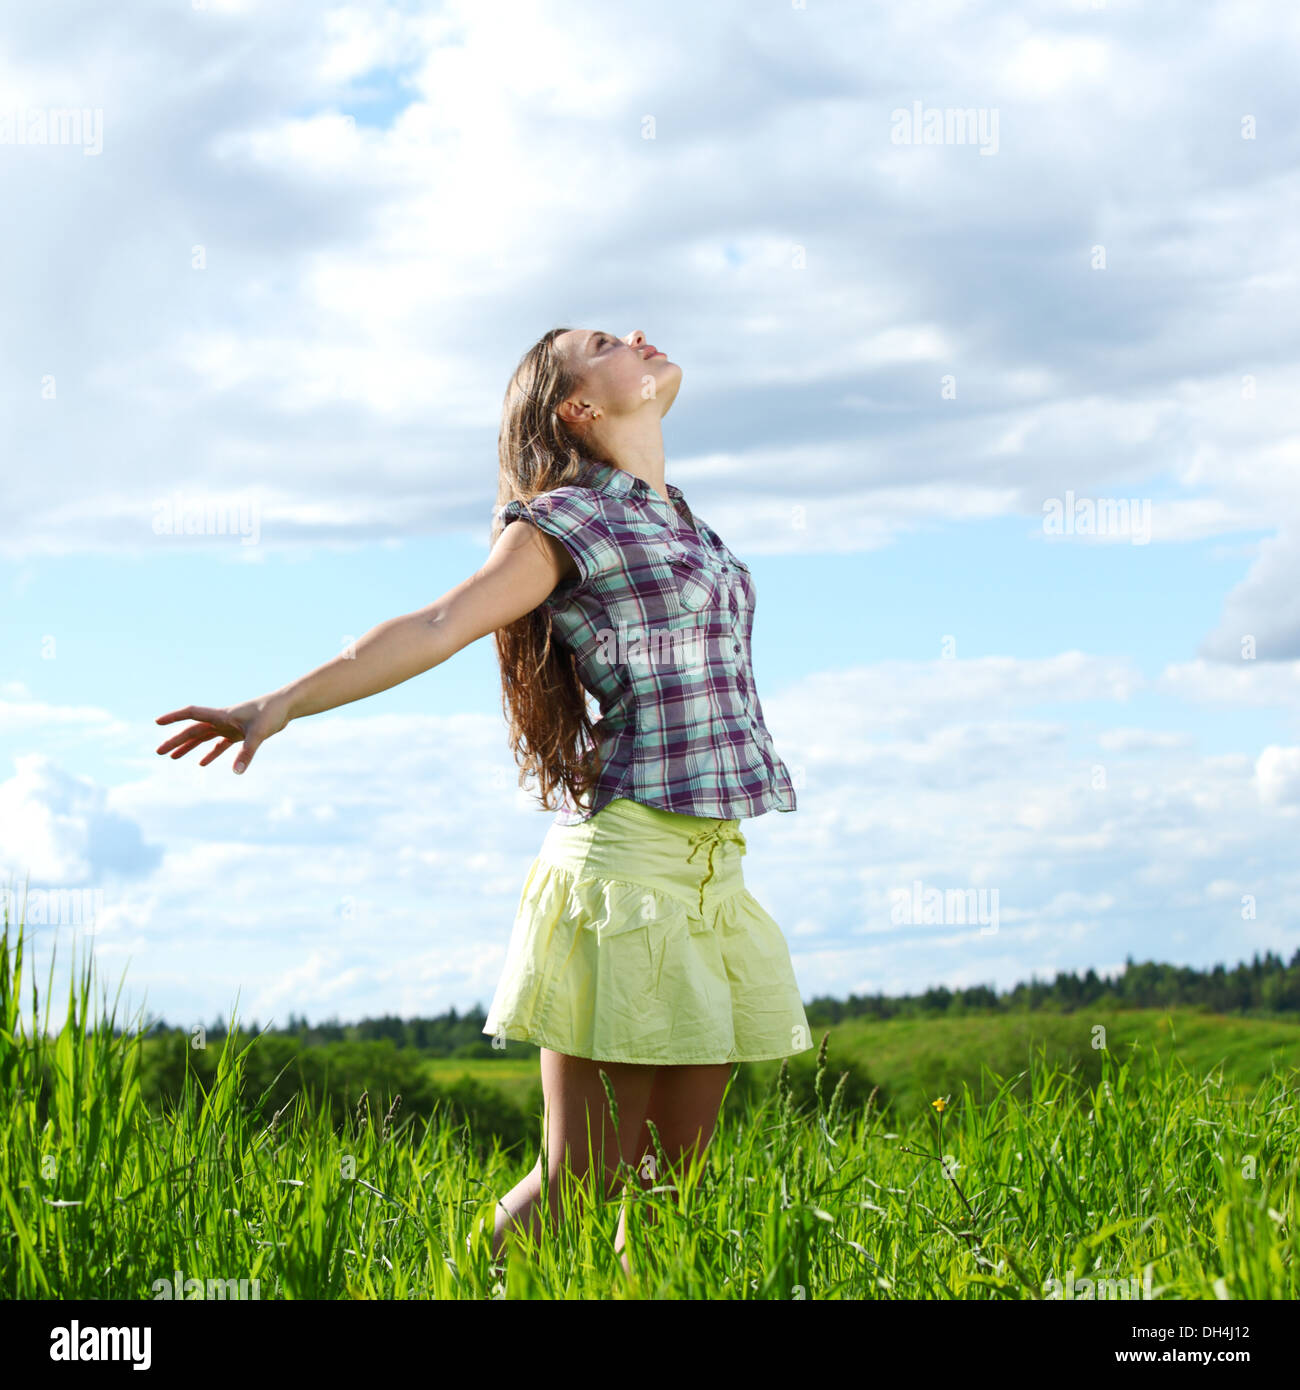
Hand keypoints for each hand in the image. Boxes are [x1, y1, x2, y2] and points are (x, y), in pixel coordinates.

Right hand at [155, 694, 291, 773]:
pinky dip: (211, 753)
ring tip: (173, 757)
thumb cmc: (272, 713)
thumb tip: (237, 773)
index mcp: (222, 715)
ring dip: (189, 747)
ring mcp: (230, 727)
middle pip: (193, 730)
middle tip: (159, 752)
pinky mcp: (240, 734)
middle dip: (175, 740)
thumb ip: (247, 753)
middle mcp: (222, 720)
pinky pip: (220, 744)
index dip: (174, 717)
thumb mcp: (259, 733)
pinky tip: (202, 763)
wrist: (286, 707)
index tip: (157, 722)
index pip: (192, 714)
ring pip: (204, 737)